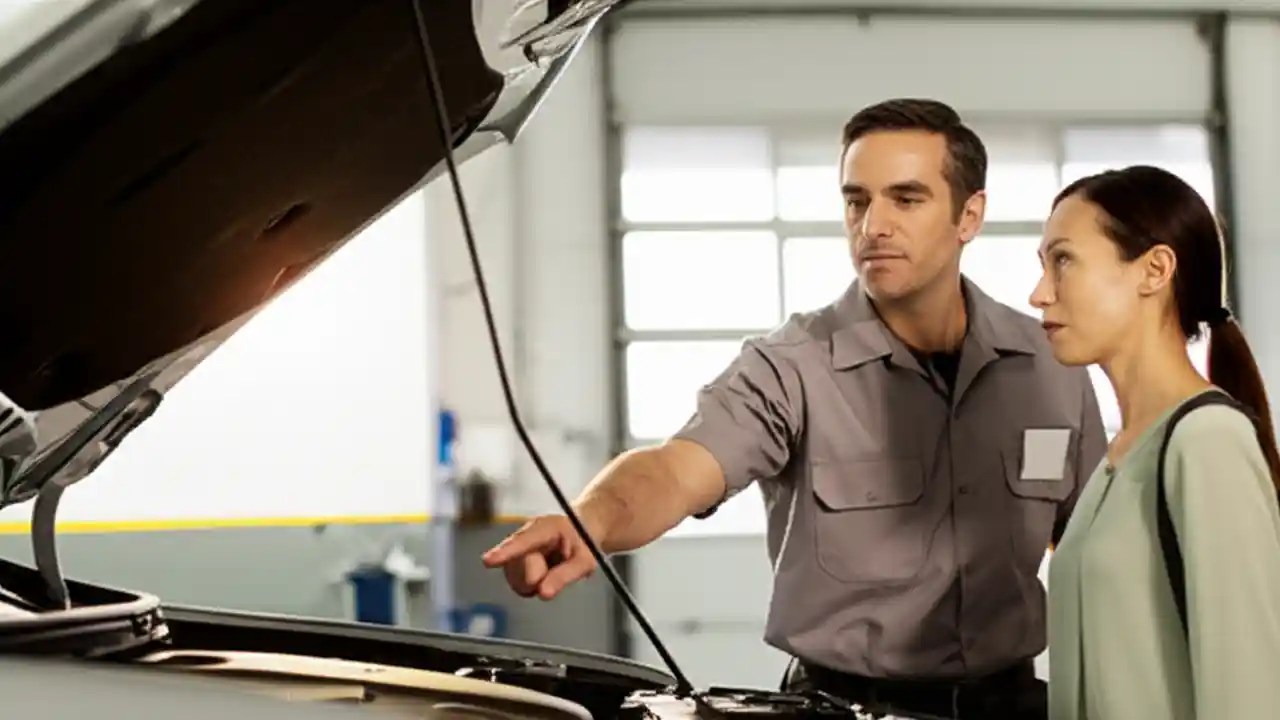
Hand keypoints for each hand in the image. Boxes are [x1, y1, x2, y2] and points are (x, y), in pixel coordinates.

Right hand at [481, 515, 599, 599]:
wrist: (581, 531)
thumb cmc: (584, 542)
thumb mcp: (584, 560)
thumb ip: (564, 576)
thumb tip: (543, 593)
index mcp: (545, 527)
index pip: (522, 541)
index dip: (505, 552)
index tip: (488, 561)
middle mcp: (525, 534)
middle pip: (518, 566)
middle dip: (536, 577)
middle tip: (558, 568)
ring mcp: (516, 548)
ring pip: (515, 577)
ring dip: (533, 582)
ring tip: (552, 569)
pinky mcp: (513, 561)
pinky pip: (516, 582)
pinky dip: (529, 585)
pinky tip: (542, 573)